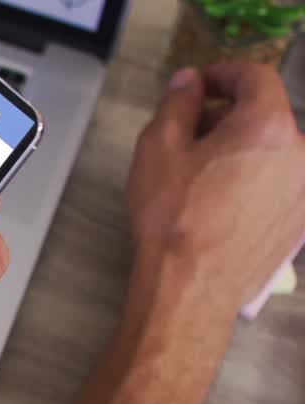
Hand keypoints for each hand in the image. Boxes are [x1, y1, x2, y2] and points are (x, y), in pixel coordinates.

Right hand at [127, 64, 304, 314]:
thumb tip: (189, 81)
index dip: (224, 73)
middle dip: (229, 116)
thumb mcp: (159, 147)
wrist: (193, 284)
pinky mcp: (300, 220)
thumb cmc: (173, 214)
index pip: (256, 77)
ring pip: (274, 152)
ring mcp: (304, 189)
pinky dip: (253, 180)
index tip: (198, 85)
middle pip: (266, 115)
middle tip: (188, 134)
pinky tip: (220, 202)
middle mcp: (300, 152)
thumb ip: (178, 102)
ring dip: (241, 150)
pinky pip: (278, 184)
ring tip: (201, 173)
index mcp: (268, 124)